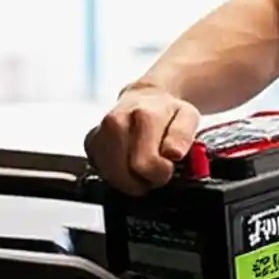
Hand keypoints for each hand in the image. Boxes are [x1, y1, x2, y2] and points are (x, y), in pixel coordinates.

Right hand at [84, 82, 200, 195]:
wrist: (146, 98)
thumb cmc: (168, 112)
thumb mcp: (188, 118)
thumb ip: (183, 136)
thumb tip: (173, 154)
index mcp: (143, 116)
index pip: (146, 164)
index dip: (160, 174)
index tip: (167, 166)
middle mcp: (115, 122)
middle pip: (125, 176)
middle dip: (144, 180)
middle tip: (155, 167)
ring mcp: (99, 132)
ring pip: (111, 178)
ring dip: (129, 180)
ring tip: (142, 164)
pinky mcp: (90, 143)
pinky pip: (101, 173)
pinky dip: (117, 174)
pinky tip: (128, 162)